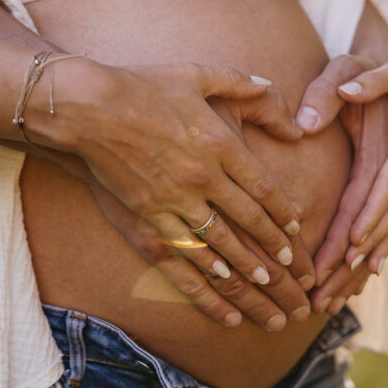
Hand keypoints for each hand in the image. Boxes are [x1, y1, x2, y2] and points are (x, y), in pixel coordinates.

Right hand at [23, 59, 303, 291]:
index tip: (296, 233)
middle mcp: (203, 180)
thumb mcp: (199, 74)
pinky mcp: (146, 225)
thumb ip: (244, 85)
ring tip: (274, 300)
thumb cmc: (143, 85)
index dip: (284, 215)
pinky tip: (227, 313)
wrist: (87, 107)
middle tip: (299, 279)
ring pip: (223, 253)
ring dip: (252, 281)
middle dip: (280, 257)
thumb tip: (276, 96)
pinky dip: (208, 293)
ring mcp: (174, 206)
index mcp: (220, 144)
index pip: (264, 190)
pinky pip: (184, 267)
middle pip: (251, 227)